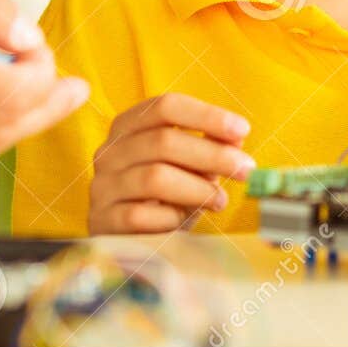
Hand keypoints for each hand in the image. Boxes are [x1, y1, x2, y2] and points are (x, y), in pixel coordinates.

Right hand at [88, 94, 254, 234]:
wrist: (131, 240)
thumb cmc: (164, 196)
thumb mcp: (187, 167)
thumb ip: (208, 148)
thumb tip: (237, 138)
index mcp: (128, 125)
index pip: (166, 106)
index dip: (207, 115)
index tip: (242, 130)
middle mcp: (109, 151)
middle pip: (163, 141)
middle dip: (213, 154)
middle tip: (245, 169)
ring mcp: (102, 186)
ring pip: (154, 177)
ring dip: (197, 188)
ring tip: (220, 201)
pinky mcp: (102, 220)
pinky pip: (141, 215)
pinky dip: (170, 217)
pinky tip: (184, 221)